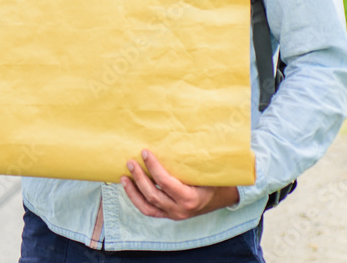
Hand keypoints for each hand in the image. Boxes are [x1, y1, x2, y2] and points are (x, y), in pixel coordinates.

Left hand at [121, 150, 238, 219]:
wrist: (222, 198)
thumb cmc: (213, 179)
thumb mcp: (207, 170)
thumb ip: (195, 158)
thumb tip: (183, 131)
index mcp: (191, 198)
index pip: (166, 183)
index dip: (153, 167)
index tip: (145, 152)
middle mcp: (180, 209)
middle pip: (153, 195)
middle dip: (140, 178)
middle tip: (130, 162)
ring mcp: (173, 214)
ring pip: (147, 206)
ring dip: (133, 190)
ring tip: (124, 176)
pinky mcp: (167, 215)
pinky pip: (148, 210)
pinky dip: (136, 199)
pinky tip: (128, 186)